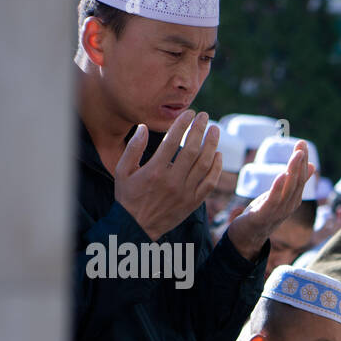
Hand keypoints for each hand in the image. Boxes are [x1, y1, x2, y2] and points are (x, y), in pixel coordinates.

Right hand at [114, 110, 221, 241]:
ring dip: (212, 145)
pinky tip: (218, 155)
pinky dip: (216, 168)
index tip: (189, 113)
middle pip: (192, 150)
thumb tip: (144, 127)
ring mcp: (185, 192)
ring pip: (204, 165)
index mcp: (154, 171)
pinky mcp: (193, 202)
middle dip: (199, 130)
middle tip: (204, 116)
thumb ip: (133, 148)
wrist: (137, 227)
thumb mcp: (123, 171)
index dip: (183, 124)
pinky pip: (209, 183)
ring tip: (215, 130)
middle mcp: (172, 181)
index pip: (172, 141)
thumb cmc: (128, 196)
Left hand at [225, 141, 315, 260]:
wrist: (248, 234)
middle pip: (298, 181)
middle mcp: (290, 205)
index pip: (301, 177)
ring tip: (296, 155)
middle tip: (301, 145)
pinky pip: (274, 199)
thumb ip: (294, 181)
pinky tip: (281, 174)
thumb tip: (311, 165)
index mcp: (294, 199)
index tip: (302, 143)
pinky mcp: (266, 214)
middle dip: (300, 162)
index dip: (303, 160)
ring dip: (294, 171)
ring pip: (289, 188)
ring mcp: (279, 211)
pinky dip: (279, 187)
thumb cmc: (264, 212)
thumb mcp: (280, 194)